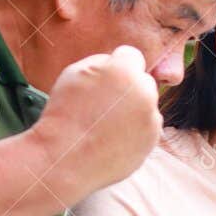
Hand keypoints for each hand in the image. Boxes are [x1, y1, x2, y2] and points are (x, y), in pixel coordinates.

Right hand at [29, 44, 162, 205]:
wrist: (64, 159)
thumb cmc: (64, 114)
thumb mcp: (74, 73)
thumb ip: (102, 62)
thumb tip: (116, 64)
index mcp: (125, 71)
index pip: (131, 56)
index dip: (116, 65)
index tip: (103, 79)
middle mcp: (145, 93)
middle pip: (142, 80)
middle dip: (128, 87)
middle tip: (102, 103)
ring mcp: (152, 120)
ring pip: (146, 106)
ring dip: (133, 110)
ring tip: (104, 124)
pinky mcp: (151, 142)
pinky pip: (146, 129)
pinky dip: (134, 131)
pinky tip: (110, 138)